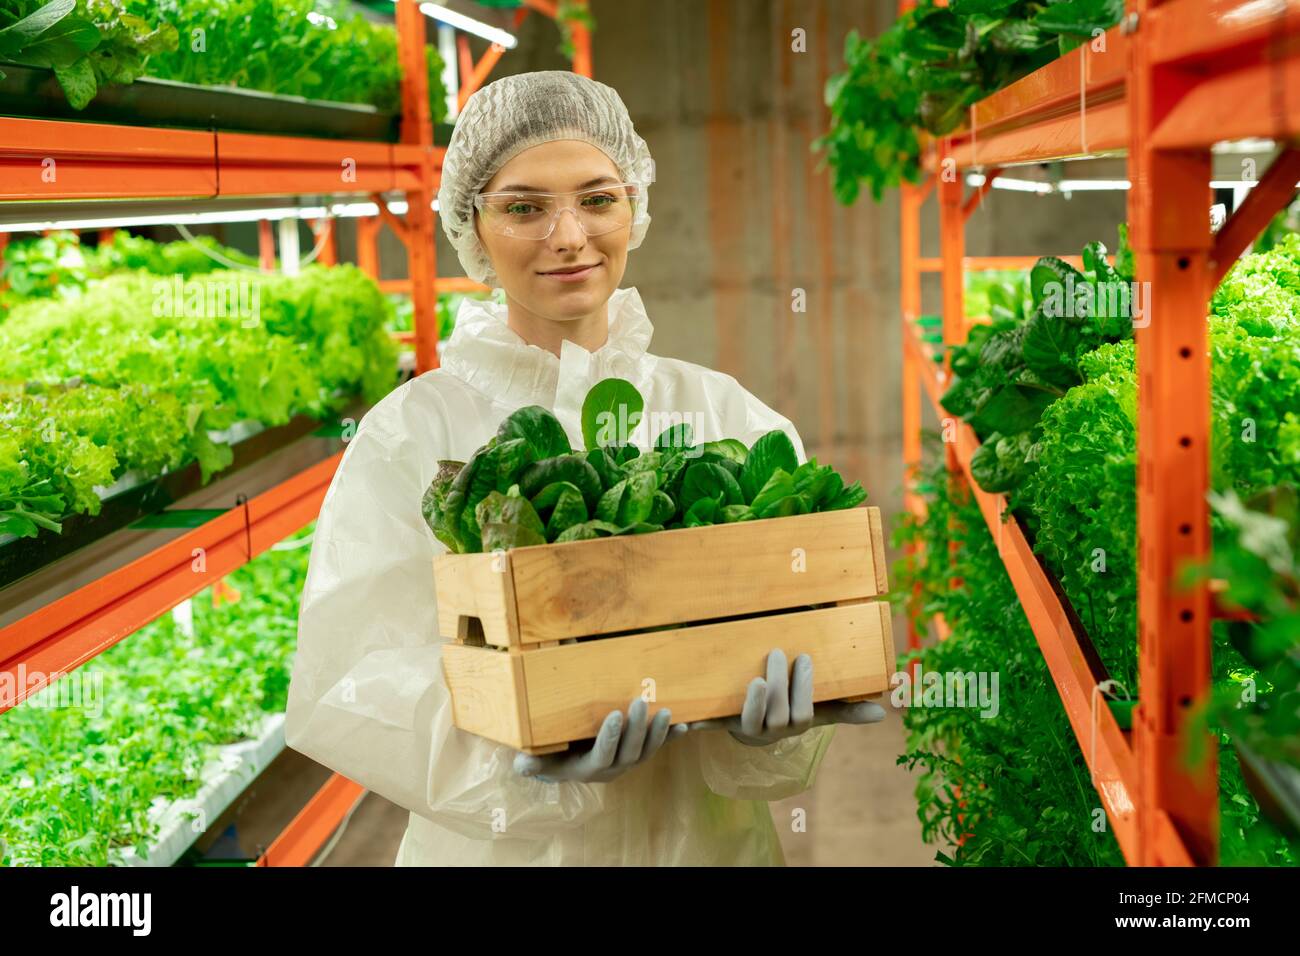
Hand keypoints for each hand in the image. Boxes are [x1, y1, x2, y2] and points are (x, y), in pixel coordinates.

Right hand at [513, 697, 687, 782]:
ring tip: (666, 710)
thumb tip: (519, 763)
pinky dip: (671, 738)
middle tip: (641, 701)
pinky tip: (685, 726)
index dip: (610, 737)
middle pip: (630, 752)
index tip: (614, 715)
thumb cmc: (553, 758)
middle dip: (637, 728)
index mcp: (590, 769)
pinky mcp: (638, 755)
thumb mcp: (541, 760)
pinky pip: (658, 749)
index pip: (603, 754)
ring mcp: (628, 763)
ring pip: (647, 751)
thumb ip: (531, 762)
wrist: (569, 768)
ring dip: (658, 732)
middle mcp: (613, 769)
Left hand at [688, 649, 885, 746]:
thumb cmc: (788, 707)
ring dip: (753, 703)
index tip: (805, 659)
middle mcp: (770, 731)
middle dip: (779, 687)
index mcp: (794, 724)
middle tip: (778, 653)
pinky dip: (699, 723)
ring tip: (756, 679)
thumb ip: (844, 709)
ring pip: (750, 723)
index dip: (805, 689)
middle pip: (777, 717)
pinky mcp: (719, 723)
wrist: (749, 722)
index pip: (804, 713)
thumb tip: (882, 714)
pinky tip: (690, 719)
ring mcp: (744, 728)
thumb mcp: (817, 707)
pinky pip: (710, 726)